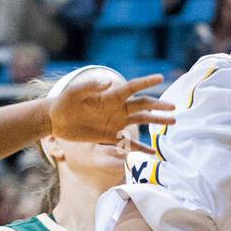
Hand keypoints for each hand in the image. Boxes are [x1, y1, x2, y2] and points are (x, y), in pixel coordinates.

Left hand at [48, 71, 175, 155]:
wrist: (56, 120)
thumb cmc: (64, 102)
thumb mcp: (74, 92)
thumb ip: (90, 86)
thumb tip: (107, 82)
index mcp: (110, 95)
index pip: (132, 87)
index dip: (146, 82)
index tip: (161, 77)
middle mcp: (117, 108)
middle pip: (142, 105)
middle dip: (158, 106)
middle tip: (174, 107)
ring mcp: (115, 122)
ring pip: (141, 121)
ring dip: (156, 121)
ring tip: (173, 122)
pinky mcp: (109, 136)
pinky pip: (129, 143)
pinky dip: (141, 148)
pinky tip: (153, 153)